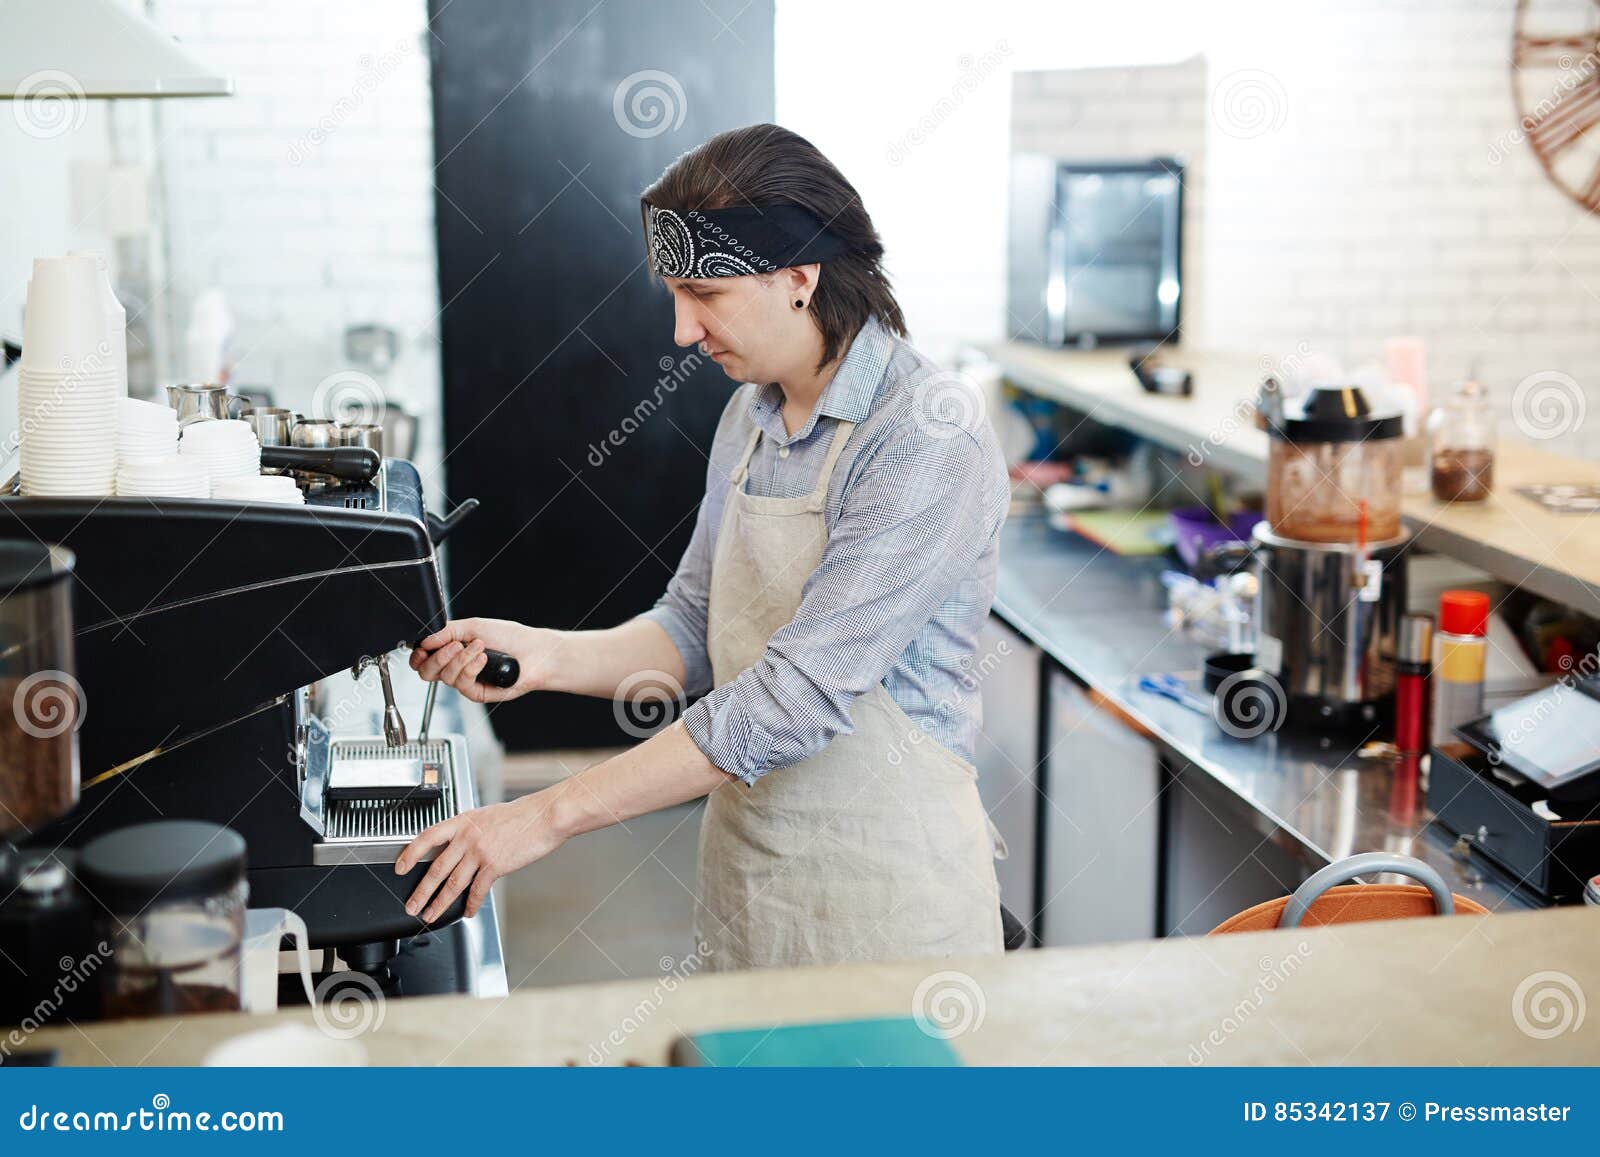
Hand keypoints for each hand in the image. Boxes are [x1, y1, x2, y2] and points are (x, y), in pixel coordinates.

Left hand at [395, 793, 564, 920]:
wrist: (545, 816)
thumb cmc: (523, 814)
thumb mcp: (488, 815)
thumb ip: (471, 830)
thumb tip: (460, 846)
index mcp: (463, 821)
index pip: (427, 837)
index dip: (411, 853)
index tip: (400, 866)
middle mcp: (468, 836)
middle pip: (436, 868)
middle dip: (421, 891)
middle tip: (412, 905)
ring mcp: (480, 851)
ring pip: (453, 883)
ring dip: (439, 903)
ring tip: (430, 915)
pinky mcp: (495, 865)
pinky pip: (477, 890)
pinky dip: (470, 904)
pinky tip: (466, 912)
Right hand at [408, 617, 560, 702]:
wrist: (534, 652)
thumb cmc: (509, 637)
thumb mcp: (473, 626)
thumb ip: (446, 632)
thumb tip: (424, 641)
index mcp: (451, 650)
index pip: (423, 658)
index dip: (417, 656)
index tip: (422, 648)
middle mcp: (456, 667)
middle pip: (427, 672)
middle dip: (438, 657)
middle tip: (455, 646)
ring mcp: (466, 681)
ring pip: (445, 677)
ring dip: (462, 659)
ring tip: (480, 648)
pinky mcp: (477, 693)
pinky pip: (462, 684)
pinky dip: (471, 668)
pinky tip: (484, 659)